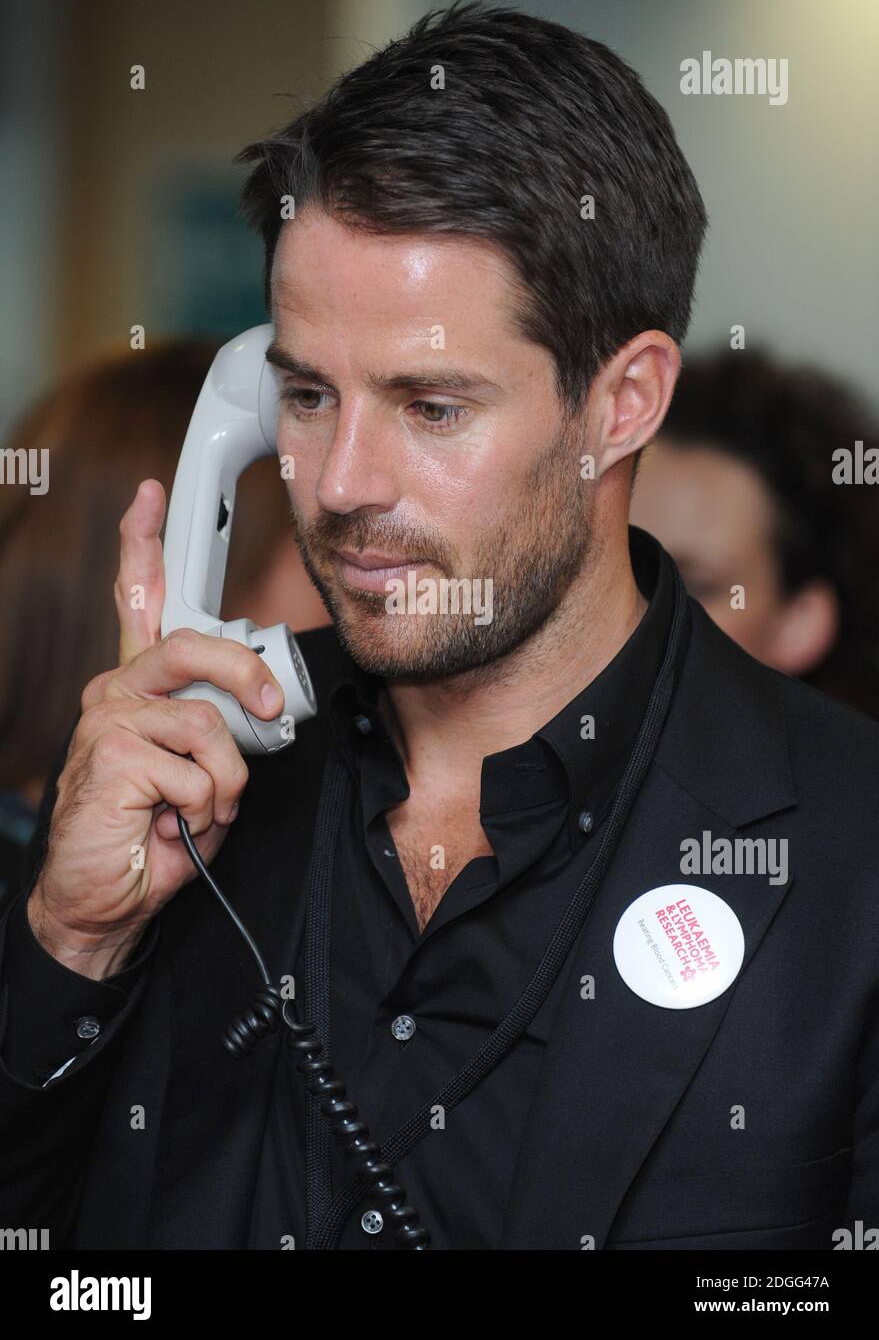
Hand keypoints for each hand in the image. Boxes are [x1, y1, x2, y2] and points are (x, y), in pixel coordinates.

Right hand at [28, 479, 282, 977]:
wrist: (106, 900)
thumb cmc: (154, 835)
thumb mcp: (203, 771)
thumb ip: (222, 727)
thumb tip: (262, 710)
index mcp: (138, 688)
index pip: (139, 602)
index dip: (144, 545)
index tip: (149, 496)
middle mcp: (117, 692)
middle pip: (195, 647)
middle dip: (248, 679)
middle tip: (271, 714)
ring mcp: (108, 720)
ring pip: (209, 725)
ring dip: (225, 784)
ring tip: (196, 811)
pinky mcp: (112, 755)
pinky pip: (199, 771)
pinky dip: (206, 811)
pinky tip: (171, 825)